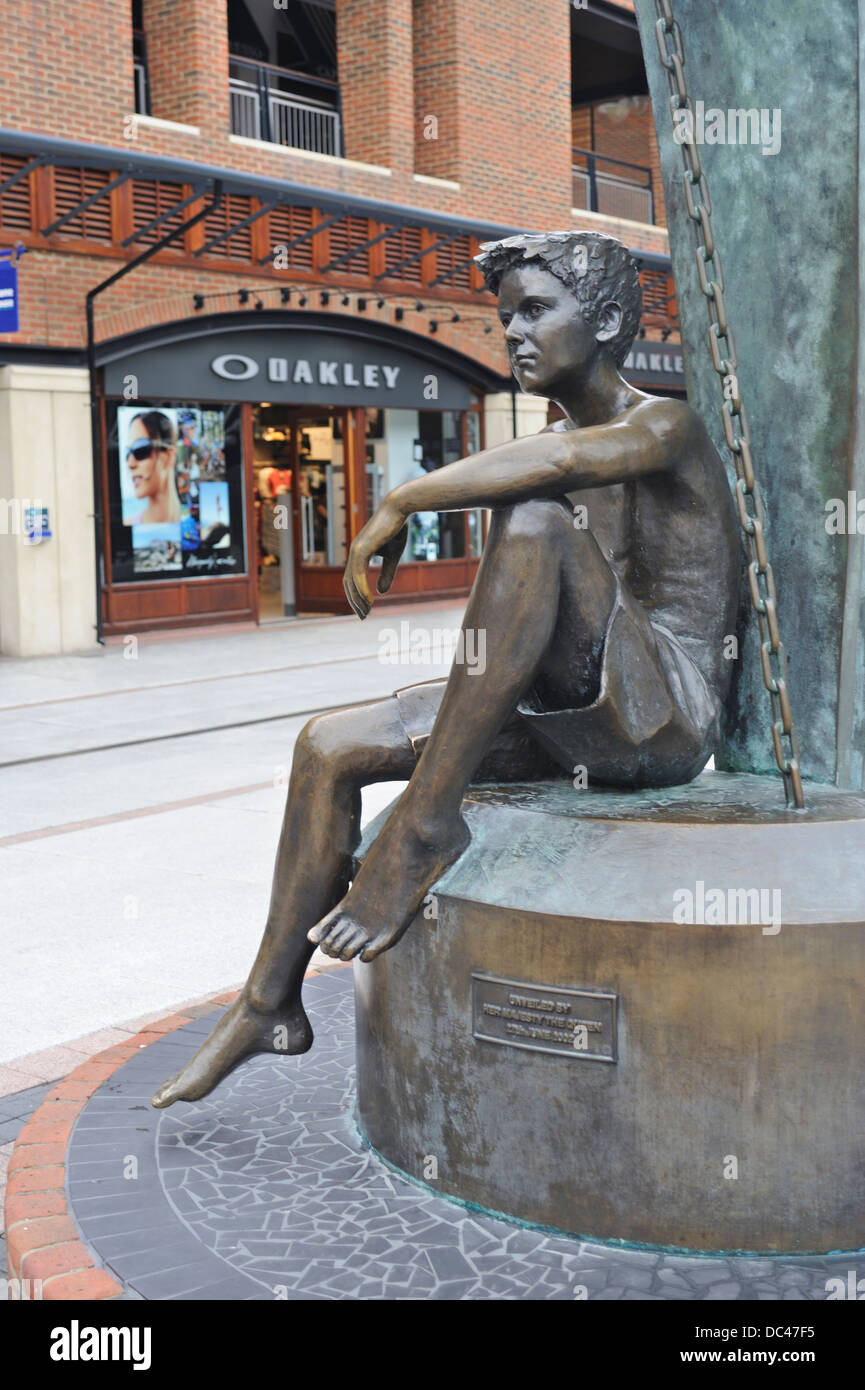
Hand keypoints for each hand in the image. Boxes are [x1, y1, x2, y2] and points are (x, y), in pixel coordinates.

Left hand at [343, 498, 408, 618]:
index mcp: (360, 553)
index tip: (365, 609)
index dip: (357, 595)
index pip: (352, 579)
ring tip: (366, 612)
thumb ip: (386, 573)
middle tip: (363, 616)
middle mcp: (355, 552)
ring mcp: (356, 550)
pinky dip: (362, 590)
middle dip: (354, 601)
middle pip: (348, 583)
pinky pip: (358, 575)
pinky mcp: (362, 549)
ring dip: (358, 599)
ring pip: (351, 581)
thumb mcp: (393, 556)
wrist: (400, 509)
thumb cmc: (397, 529)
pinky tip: (370, 601)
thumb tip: (380, 593)